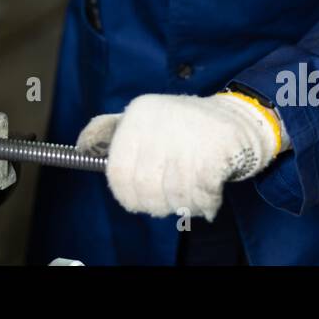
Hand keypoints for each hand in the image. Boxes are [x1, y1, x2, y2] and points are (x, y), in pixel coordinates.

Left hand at [76, 92, 282, 220]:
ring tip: (192, 192)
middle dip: (158, 203)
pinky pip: (200, 196)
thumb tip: (80, 146)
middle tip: (171, 199)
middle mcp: (159, 122)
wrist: (238, 119)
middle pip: (145, 189)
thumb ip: (110, 129)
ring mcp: (187, 136)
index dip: (128, 196)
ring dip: (184, 204)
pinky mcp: (215, 151)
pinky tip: (209, 192)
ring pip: (173, 195)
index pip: (118, 173)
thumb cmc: (184, 125)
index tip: (139, 201)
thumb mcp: (143, 117)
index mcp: (138, 114)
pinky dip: (205, 203)